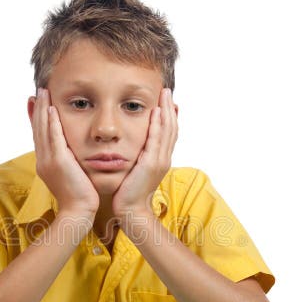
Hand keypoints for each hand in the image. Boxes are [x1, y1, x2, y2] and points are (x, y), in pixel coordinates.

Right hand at [31, 88, 99, 215]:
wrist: (78, 212)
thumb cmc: (79, 197)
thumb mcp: (71, 176)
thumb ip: (68, 163)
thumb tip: (71, 153)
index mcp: (45, 163)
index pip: (39, 135)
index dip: (37, 118)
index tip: (36, 103)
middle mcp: (43, 160)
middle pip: (38, 129)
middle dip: (37, 109)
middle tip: (37, 91)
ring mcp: (49, 161)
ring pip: (43, 129)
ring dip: (43, 109)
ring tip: (43, 92)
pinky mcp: (59, 162)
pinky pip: (54, 137)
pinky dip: (52, 122)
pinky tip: (52, 109)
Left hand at [113, 88, 177, 220]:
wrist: (131, 210)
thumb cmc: (129, 193)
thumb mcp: (136, 172)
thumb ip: (138, 158)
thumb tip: (135, 149)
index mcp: (161, 159)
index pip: (168, 133)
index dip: (169, 116)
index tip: (167, 101)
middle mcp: (164, 158)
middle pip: (171, 128)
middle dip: (170, 108)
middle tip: (167, 91)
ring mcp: (159, 160)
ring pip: (167, 130)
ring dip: (166, 110)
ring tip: (164, 94)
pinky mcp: (151, 163)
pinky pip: (156, 139)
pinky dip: (157, 124)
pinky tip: (156, 111)